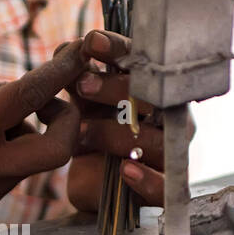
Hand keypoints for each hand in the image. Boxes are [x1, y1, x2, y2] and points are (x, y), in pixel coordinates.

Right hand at [0, 41, 86, 210]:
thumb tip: (34, 92)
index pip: (30, 97)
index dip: (60, 73)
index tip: (78, 54)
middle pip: (57, 151)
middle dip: (68, 121)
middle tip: (55, 101)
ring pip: (34, 159)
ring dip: (31, 134)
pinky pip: (13, 170)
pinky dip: (11, 150)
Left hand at [65, 30, 165, 211]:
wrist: (93, 186)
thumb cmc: (95, 137)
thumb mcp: (81, 107)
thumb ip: (75, 81)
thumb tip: (64, 51)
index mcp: (152, 93)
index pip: (144, 64)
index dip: (120, 50)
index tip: (92, 42)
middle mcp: (168, 121)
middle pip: (154, 99)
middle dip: (116, 88)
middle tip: (82, 85)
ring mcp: (169, 156)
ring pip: (155, 140)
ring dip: (117, 133)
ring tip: (82, 133)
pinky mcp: (163, 192)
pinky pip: (164, 188)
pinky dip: (146, 179)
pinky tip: (125, 170)